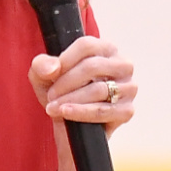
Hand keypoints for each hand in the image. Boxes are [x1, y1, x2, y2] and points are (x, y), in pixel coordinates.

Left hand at [29, 35, 136, 170]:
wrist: (71, 125)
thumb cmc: (61, 92)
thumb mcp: (44, 77)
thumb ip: (41, 66)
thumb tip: (52, 68)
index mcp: (106, 49)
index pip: (86, 46)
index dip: (65, 59)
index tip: (50, 74)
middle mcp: (123, 65)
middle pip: (92, 67)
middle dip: (66, 82)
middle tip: (50, 95)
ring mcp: (128, 88)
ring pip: (98, 89)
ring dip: (71, 99)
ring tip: (52, 107)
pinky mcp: (127, 110)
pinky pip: (103, 111)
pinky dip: (81, 113)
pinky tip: (65, 113)